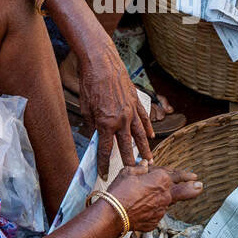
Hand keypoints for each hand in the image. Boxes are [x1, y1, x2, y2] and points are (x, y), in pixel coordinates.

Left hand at [79, 39, 153, 176]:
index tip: (105, 175)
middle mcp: (121, 120)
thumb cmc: (90, 84)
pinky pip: (144, 118)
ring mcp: (131, 110)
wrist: (101, 63)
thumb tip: (97, 135)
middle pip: (126, 146)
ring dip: (145, 148)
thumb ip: (93, 125)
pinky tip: (152, 136)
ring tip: (149, 160)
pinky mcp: (136, 101)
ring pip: (140, 134)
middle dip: (129, 161)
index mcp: (105, 123)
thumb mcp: (85, 108)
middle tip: (133, 172)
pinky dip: (149, 128)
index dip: (104, 165)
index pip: (105, 150)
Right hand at [106, 164, 202, 231]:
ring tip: (152, 197)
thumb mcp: (128, 172)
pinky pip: (156, 213)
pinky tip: (141, 209)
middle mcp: (165, 195)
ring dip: (165, 199)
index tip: (192, 175)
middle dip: (193, 188)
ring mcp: (161, 210)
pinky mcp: (154, 221)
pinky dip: (152, 210)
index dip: (185, 174)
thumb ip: (140, 168)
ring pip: (167, 202)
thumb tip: (146, 166)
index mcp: (161, 179)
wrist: (113, 214)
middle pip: (184, 191)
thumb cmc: (119, 191)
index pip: (177, 175)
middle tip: (200, 186)